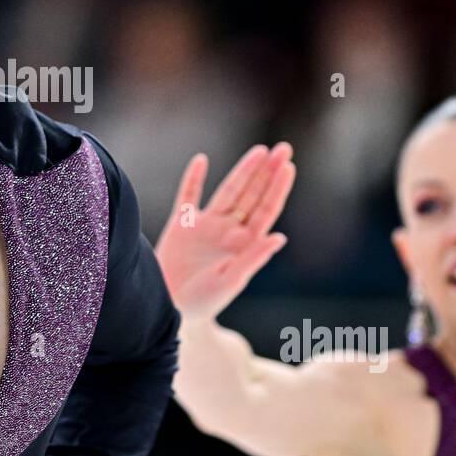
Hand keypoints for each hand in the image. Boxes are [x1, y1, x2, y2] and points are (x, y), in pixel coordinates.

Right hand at [155, 143, 295, 320]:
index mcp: (244, 244)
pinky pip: (188, 195)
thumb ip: (252, 259)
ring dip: (243, 171)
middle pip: (252, 195)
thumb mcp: (230, 281)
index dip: (277, 188)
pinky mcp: (182, 225)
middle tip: (283, 148)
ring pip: (228, 191)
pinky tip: (201, 160)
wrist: (168, 307)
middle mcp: (228, 231)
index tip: (288, 167)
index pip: (266, 210)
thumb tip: (279, 237)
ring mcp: (206, 225)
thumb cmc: (203, 302)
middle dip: (267, 172)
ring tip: (259, 151)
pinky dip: (194, 178)